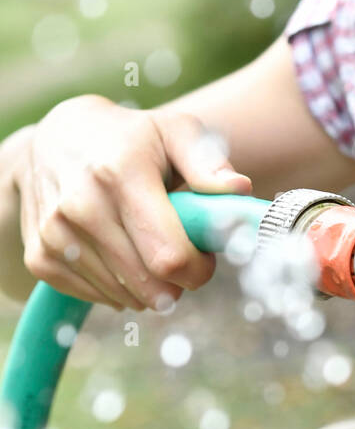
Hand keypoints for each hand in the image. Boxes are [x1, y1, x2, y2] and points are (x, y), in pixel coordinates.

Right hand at [13, 95, 250, 310]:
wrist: (57, 140)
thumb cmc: (131, 138)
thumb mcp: (174, 131)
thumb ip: (209, 162)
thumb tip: (239, 190)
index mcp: (121, 174)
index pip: (169, 255)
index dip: (198, 270)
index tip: (206, 258)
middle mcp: (82, 205)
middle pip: (149, 284)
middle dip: (178, 281)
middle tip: (182, 255)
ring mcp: (56, 233)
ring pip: (123, 296)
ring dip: (149, 286)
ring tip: (150, 247)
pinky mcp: (40, 255)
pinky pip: (94, 297)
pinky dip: (117, 288)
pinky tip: (123, 258)